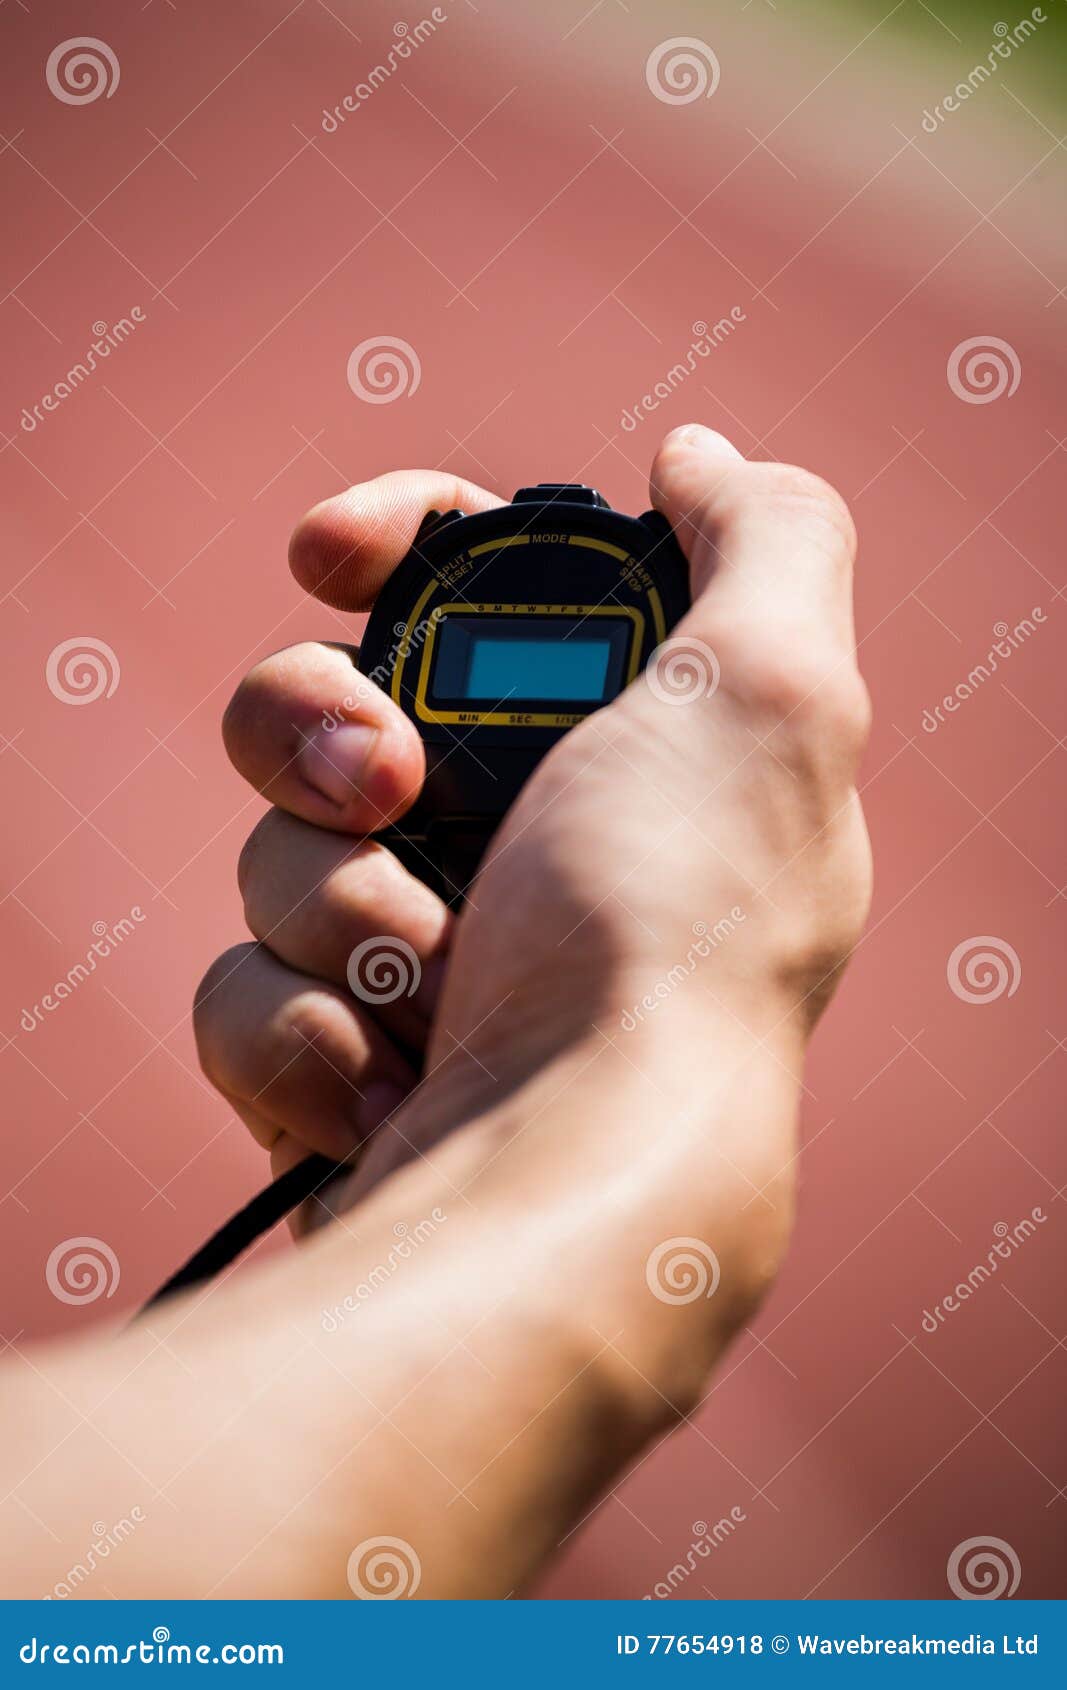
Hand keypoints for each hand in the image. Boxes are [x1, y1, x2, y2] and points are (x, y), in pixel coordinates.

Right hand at [195, 428, 871, 1298]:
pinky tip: (387, 1082)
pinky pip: (243, 991)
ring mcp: (426, 963)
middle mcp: (522, 851)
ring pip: (276, 855)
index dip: (387, 545)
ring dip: (340, 906)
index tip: (329, 553)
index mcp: (618, 750)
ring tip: (430, 976)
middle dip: (316, 733)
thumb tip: (694, 460)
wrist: (578, 1175)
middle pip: (325, 711)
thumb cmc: (675, 929)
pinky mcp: (342, 1064)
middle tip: (381, 787)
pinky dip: (305, 1030)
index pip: (467, 596)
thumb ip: (764, 536)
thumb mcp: (777, 690)